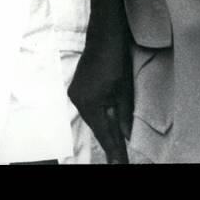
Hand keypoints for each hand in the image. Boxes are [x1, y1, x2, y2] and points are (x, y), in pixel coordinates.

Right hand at [68, 35, 133, 162]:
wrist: (104, 34)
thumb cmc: (116, 60)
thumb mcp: (124, 91)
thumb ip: (122, 116)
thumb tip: (124, 137)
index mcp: (89, 103)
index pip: (104, 134)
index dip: (114, 151)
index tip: (119, 165)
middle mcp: (78, 100)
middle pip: (97, 127)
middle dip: (109, 142)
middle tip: (120, 159)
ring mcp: (75, 93)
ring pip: (94, 118)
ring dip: (105, 129)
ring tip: (117, 148)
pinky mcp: (77, 87)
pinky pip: (91, 108)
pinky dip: (100, 116)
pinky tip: (109, 125)